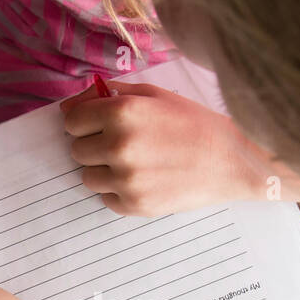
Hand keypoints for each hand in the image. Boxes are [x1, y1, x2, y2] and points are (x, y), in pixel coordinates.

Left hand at [61, 80, 262, 215]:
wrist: (230, 161)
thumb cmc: (194, 124)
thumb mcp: (154, 95)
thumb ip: (109, 95)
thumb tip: (68, 107)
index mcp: (121, 112)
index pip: (72, 121)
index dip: (85, 122)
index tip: (100, 125)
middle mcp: (119, 145)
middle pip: (77, 151)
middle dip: (94, 146)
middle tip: (124, 145)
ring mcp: (126, 178)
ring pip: (87, 177)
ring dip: (104, 171)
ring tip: (135, 164)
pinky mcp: (135, 205)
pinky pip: (106, 199)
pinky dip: (119, 192)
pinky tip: (145, 180)